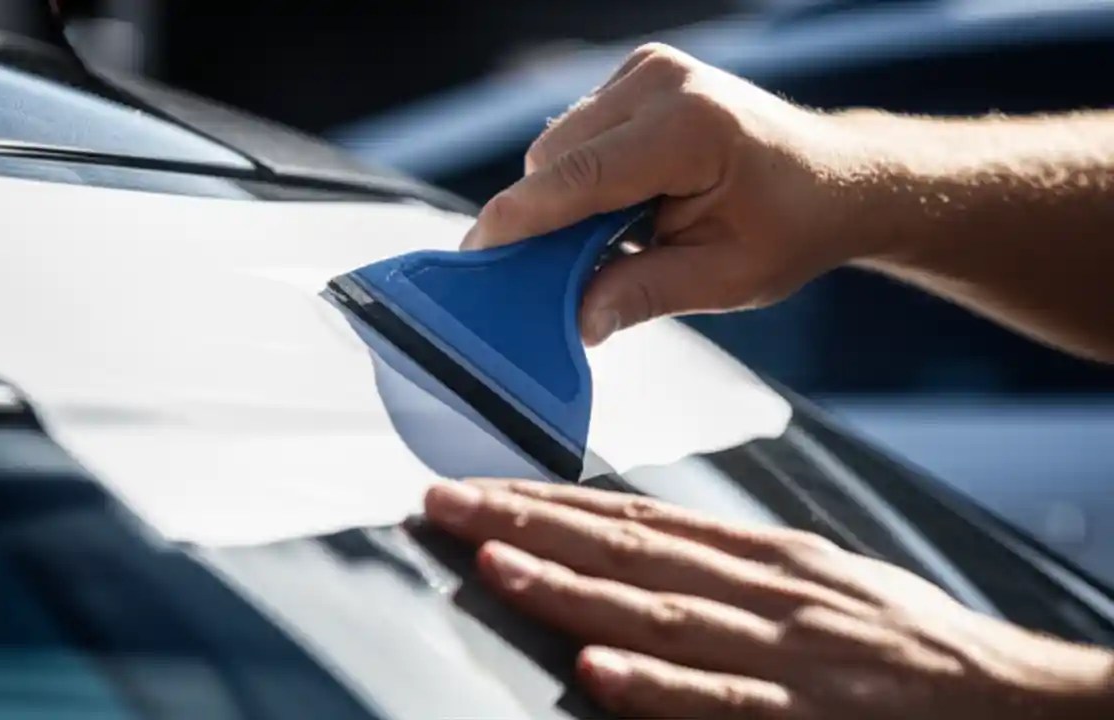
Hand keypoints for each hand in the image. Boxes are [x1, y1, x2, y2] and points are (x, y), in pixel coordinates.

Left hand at [423, 480, 1113, 718]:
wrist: (1003, 695)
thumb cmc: (900, 638)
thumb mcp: (811, 574)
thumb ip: (726, 562)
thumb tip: (642, 541)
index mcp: (758, 554)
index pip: (631, 517)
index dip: (547, 500)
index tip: (480, 487)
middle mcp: (759, 589)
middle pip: (623, 549)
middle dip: (527, 523)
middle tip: (445, 502)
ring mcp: (779, 652)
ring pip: (656, 612)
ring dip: (568, 588)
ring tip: (494, 563)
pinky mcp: (804, 715)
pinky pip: (720, 700)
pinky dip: (656, 685)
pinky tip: (597, 671)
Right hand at [461, 43, 864, 344]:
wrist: (835, 178)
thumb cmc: (789, 229)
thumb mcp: (724, 279)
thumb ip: (645, 293)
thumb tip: (577, 321)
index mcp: (690, 130)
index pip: (577, 175)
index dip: (519, 220)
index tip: (476, 258)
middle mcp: (663, 83)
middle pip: (555, 158)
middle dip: (549, 218)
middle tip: (571, 273)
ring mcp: (651, 70)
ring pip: (559, 144)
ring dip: (568, 195)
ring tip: (621, 233)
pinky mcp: (642, 73)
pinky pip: (579, 131)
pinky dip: (585, 173)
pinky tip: (628, 201)